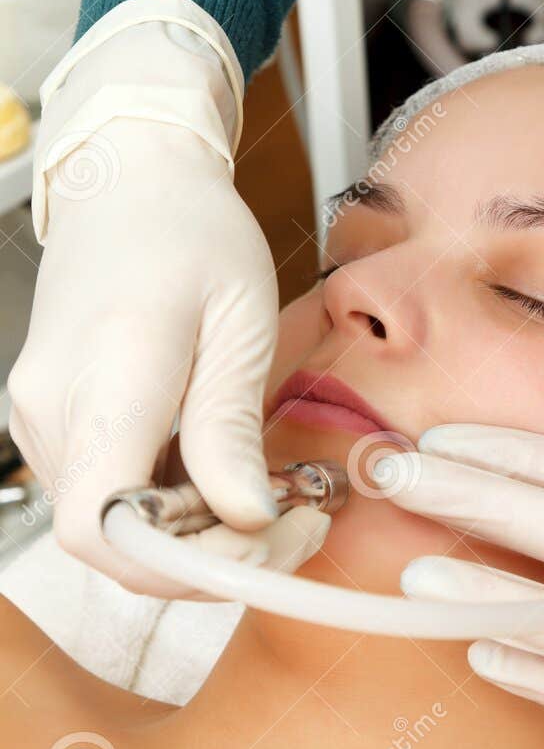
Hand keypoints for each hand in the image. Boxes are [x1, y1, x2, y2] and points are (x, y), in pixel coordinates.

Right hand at [9, 116, 285, 595]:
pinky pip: (107, 490)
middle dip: (207, 558)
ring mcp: (42, 416)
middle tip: (296, 527)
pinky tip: (223, 476)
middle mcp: (53, 407)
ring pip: (110, 524)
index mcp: (105, 376)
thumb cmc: (192, 234)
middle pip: (111, 539)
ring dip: (193, 535)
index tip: (261, 547)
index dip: (179, 567)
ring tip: (274, 499)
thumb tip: (247, 520)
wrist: (130, 181)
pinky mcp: (53, 419)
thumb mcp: (239, 323)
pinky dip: (168, 505)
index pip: (105, 524)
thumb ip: (231, 427)